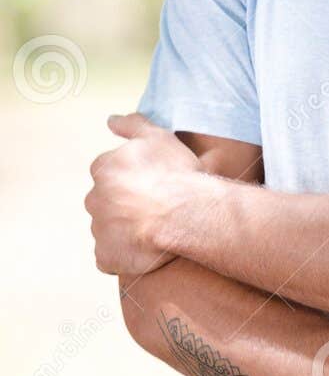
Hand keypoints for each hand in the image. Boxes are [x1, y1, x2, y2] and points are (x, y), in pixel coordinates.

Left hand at [86, 112, 202, 275]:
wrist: (187, 214)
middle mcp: (94, 198)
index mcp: (104, 169)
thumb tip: (110, 120)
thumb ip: (132, 125)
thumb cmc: (176, 174)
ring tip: (158, 226)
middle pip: (109, 200)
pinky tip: (149, 246)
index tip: (155, 183)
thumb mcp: (159, 138)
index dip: (135, 178)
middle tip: (158, 205)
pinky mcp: (105, 255)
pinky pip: (112, 254)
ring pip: (111, 227)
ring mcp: (98, 229)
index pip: (111, 172)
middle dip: (128, 203)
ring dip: (128, 227)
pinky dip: (126, 252)